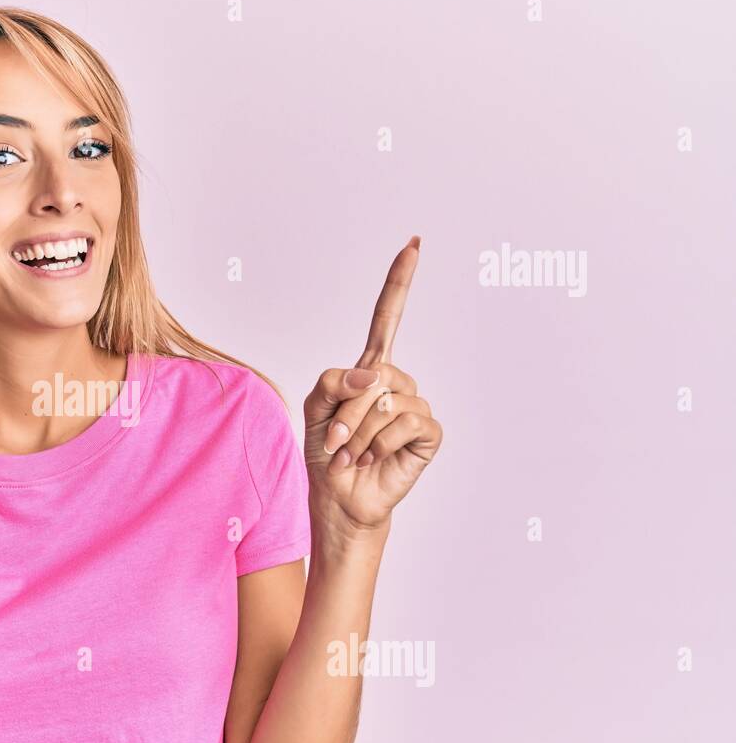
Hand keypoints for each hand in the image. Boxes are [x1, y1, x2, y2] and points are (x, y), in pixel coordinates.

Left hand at [302, 237, 443, 535]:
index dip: (399, 283)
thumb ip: (334, 380)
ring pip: (386, 401)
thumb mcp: (314, 408)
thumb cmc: (326, 452)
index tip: (414, 245)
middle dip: (345, 411)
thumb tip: (374, 374)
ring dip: (358, 433)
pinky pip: (405, 423)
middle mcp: (396, 383)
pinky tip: (372, 459)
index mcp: (368, 370)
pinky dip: (379, 444)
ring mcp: (414, 407)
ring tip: (351, 453)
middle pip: (374, 374)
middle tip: (334, 441)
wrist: (338, 497)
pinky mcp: (428, 433)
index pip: (386, 319)